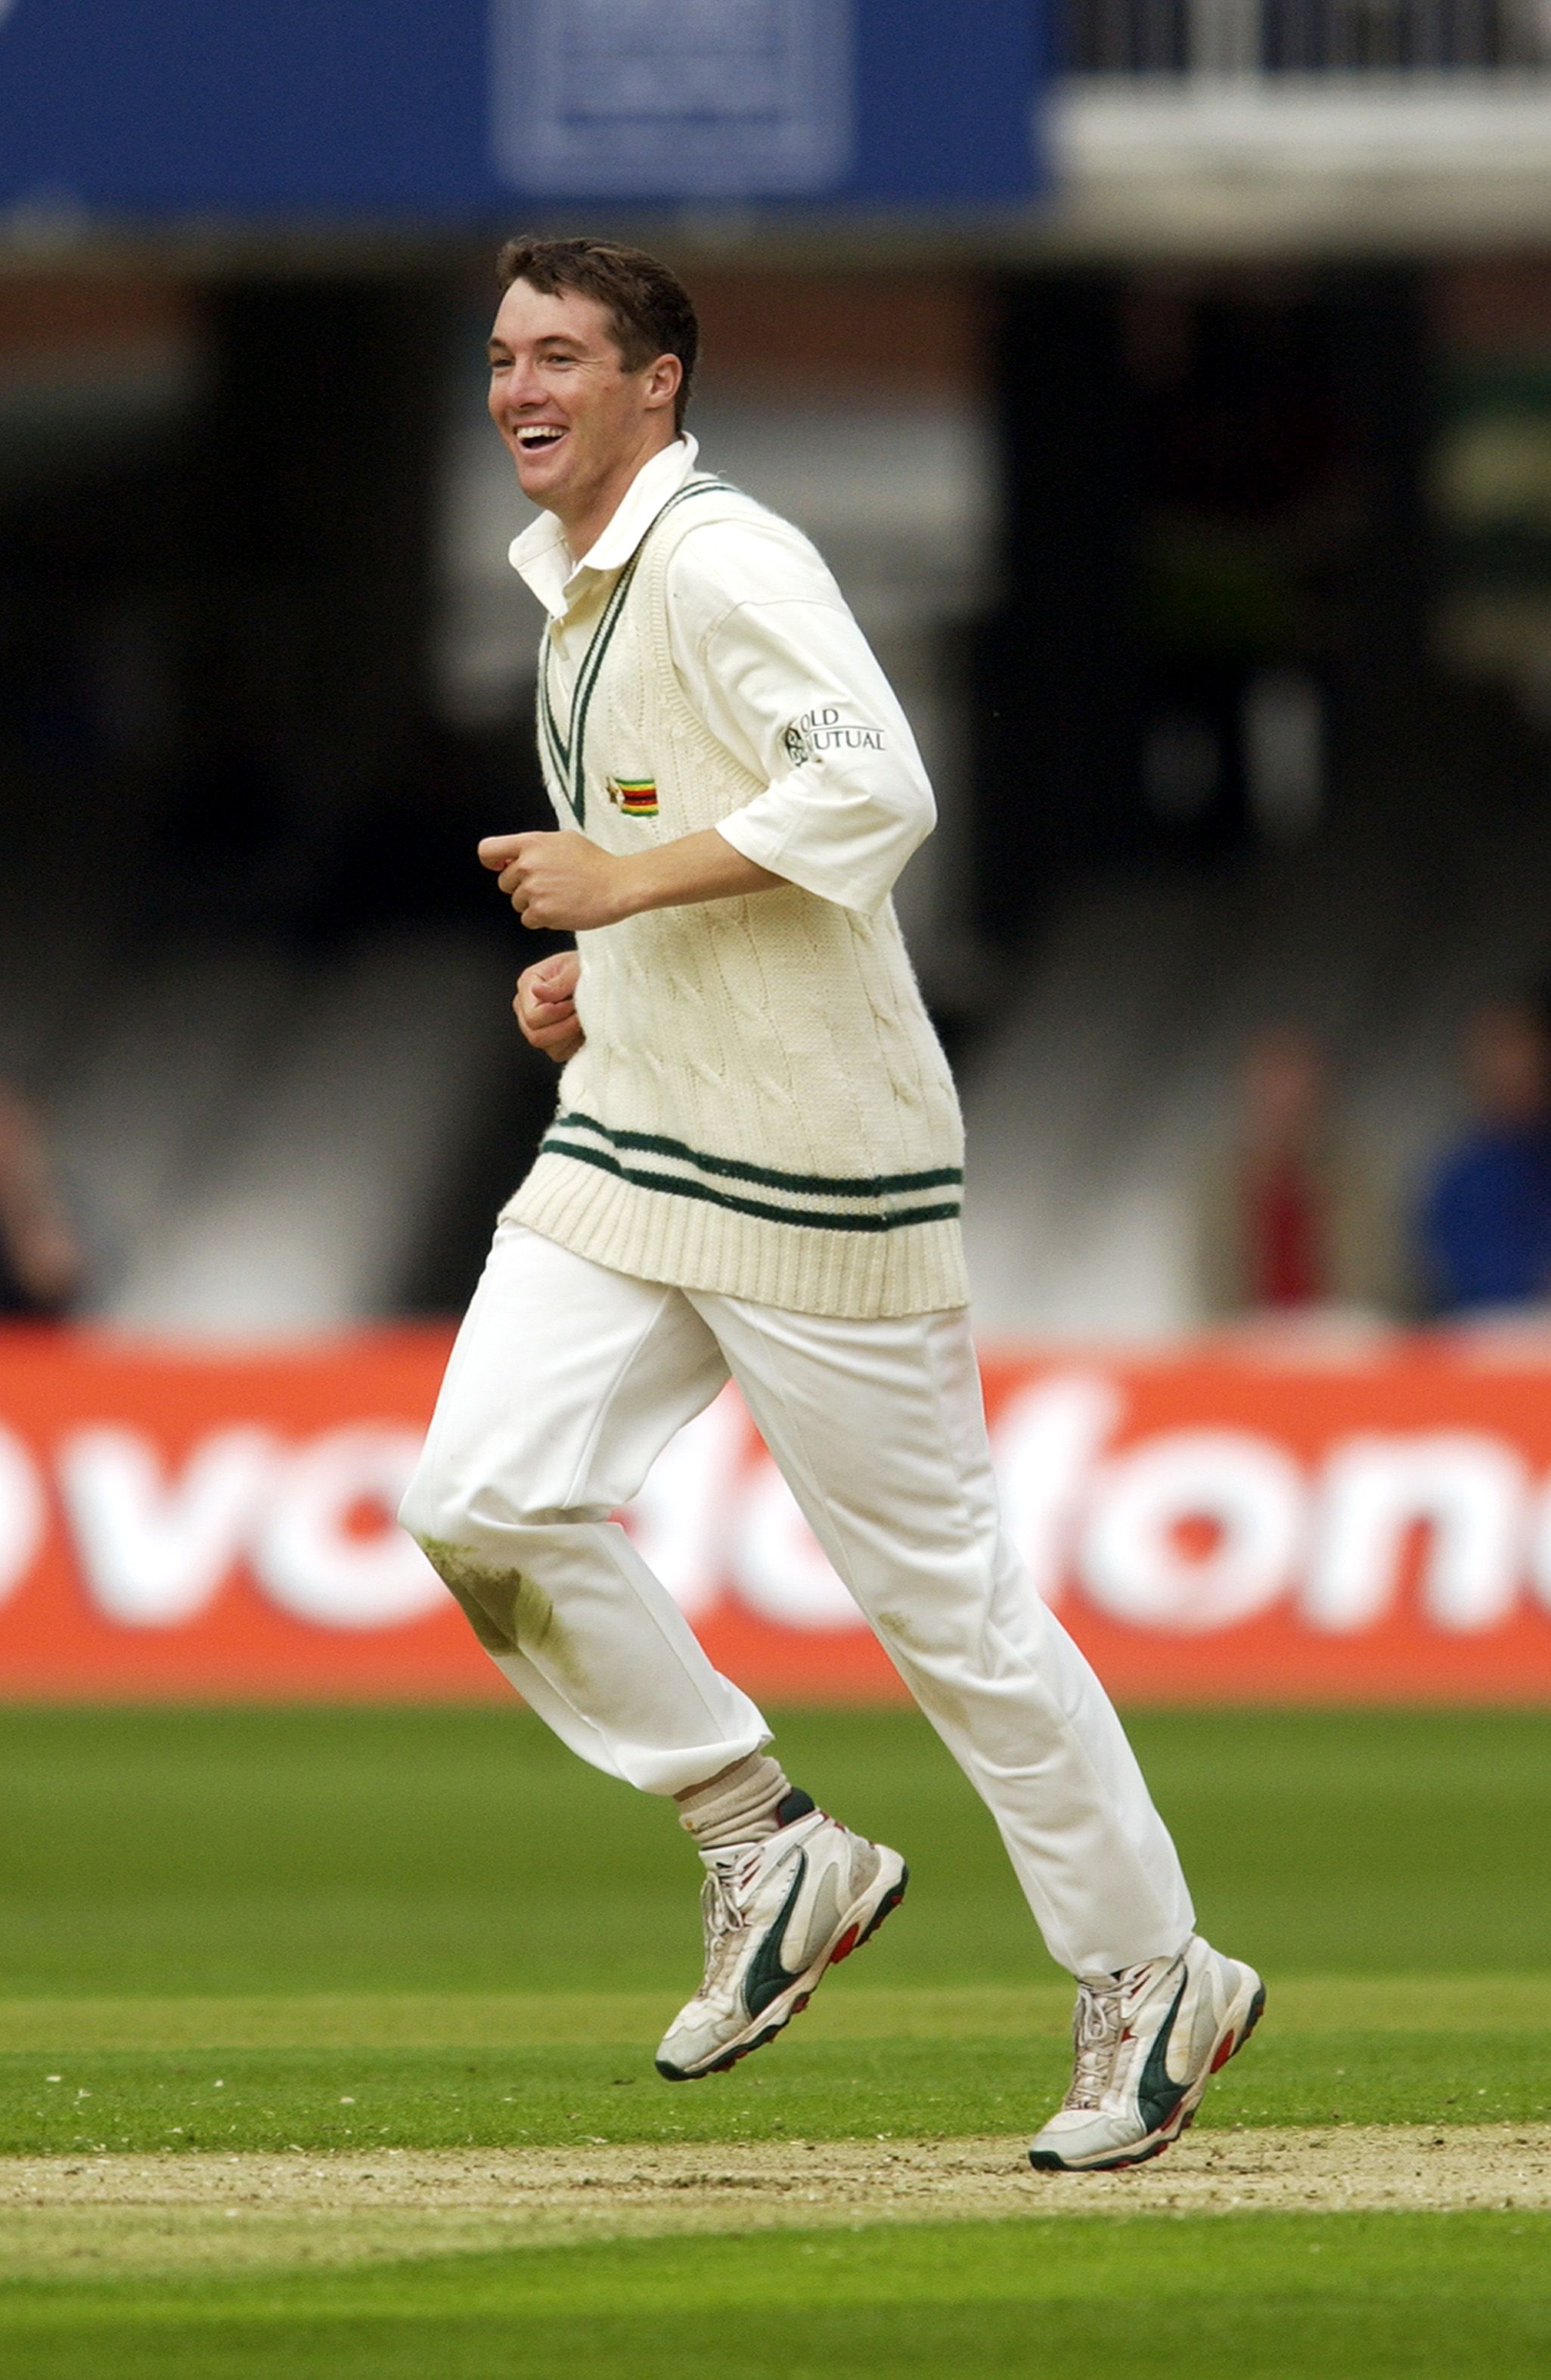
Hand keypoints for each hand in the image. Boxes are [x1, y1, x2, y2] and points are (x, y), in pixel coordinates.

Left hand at [479, 830, 628, 931]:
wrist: (618, 885)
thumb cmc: (597, 864)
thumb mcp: (563, 840)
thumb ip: (536, 846)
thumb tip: (516, 855)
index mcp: (532, 843)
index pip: (488, 850)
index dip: (492, 862)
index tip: (500, 867)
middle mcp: (528, 865)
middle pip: (504, 883)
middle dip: (522, 887)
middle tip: (549, 886)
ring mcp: (533, 889)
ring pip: (517, 903)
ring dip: (533, 904)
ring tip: (559, 897)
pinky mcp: (541, 912)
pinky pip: (528, 920)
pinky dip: (542, 919)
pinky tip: (561, 909)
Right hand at [514, 951, 584, 1063]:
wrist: (598, 977)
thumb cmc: (584, 968)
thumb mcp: (575, 968)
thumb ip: (559, 983)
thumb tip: (538, 991)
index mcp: (527, 985)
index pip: (533, 1016)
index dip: (557, 1013)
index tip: (576, 1002)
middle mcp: (525, 1009)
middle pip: (536, 1036)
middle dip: (565, 1026)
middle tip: (582, 1011)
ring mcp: (536, 1027)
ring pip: (549, 1047)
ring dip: (571, 1034)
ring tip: (583, 1016)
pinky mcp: (551, 1042)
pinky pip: (560, 1054)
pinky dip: (575, 1043)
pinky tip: (583, 1026)